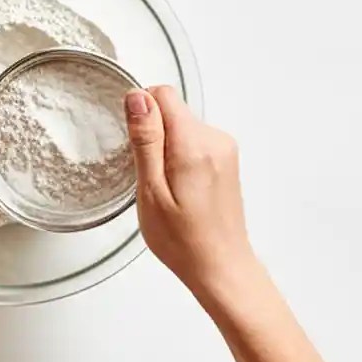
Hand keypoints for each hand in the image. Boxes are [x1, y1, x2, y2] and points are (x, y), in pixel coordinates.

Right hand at [124, 86, 254, 291]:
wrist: (220, 266)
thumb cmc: (183, 239)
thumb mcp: (151, 191)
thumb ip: (146, 140)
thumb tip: (138, 98)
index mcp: (195, 145)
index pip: (162, 95)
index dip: (140, 114)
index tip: (136, 147)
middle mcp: (216, 140)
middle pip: (172, 111)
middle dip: (152, 136)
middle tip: (149, 177)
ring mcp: (224, 149)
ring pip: (181, 126)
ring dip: (165, 149)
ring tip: (164, 188)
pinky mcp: (226, 159)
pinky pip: (192, 141)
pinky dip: (178, 157)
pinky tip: (177, 189)